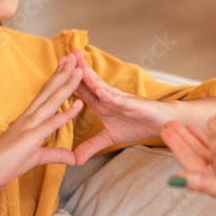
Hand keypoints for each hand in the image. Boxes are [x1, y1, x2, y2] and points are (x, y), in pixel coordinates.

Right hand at [0, 55, 83, 195]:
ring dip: (67, 85)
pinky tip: (79, 104)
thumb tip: (73, 158)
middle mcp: (29, 117)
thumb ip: (56, 154)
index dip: (56, 78)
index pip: (44, 93)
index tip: (65, 64)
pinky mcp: (31, 138)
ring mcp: (29, 126)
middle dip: (63, 72)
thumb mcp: (36, 157)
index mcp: (28, 118)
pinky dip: (66, 114)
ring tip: (80, 71)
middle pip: (49, 90)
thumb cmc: (6, 164)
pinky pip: (52, 124)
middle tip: (75, 56)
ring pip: (52, 101)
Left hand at [69, 49, 170, 163]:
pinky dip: (109, 95)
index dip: (66, 81)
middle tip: (64, 55)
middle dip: (76, 69)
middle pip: (88, 82)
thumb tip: (75, 159)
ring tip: (78, 65)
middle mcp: (108, 97)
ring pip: (102, 86)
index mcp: (100, 104)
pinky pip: (119, 100)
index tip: (53, 70)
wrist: (161, 124)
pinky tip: (100, 90)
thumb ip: (91, 146)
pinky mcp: (133, 105)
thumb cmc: (137, 125)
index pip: (80, 90)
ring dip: (89, 76)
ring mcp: (120, 99)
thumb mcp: (109, 138)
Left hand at [161, 120, 215, 207]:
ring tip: (186, 124)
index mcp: (214, 183)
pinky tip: (212, 130)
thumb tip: (175, 179)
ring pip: (208, 151)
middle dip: (183, 139)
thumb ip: (204, 182)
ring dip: (197, 138)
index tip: (167, 129)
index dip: (177, 145)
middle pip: (195, 155)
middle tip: (171, 122)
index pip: (189, 161)